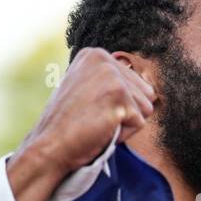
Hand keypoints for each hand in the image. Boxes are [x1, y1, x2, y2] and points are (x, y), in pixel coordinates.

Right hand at [18, 47, 155, 178]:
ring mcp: (111, 77)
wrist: (50, 146)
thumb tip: (150, 90)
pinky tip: (100, 131)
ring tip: (97, 123)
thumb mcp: (88, 90)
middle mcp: (104, 59)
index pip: (136, 82)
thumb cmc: (68, 125)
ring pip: (146, 108)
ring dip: (125, 124)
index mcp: (95, 55)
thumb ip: (111, 82)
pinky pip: (139, 123)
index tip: (91, 108)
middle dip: (126, 113)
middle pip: (146, 93)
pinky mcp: (119, 97)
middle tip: (95, 118)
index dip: (119, 104)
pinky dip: (123, 134)